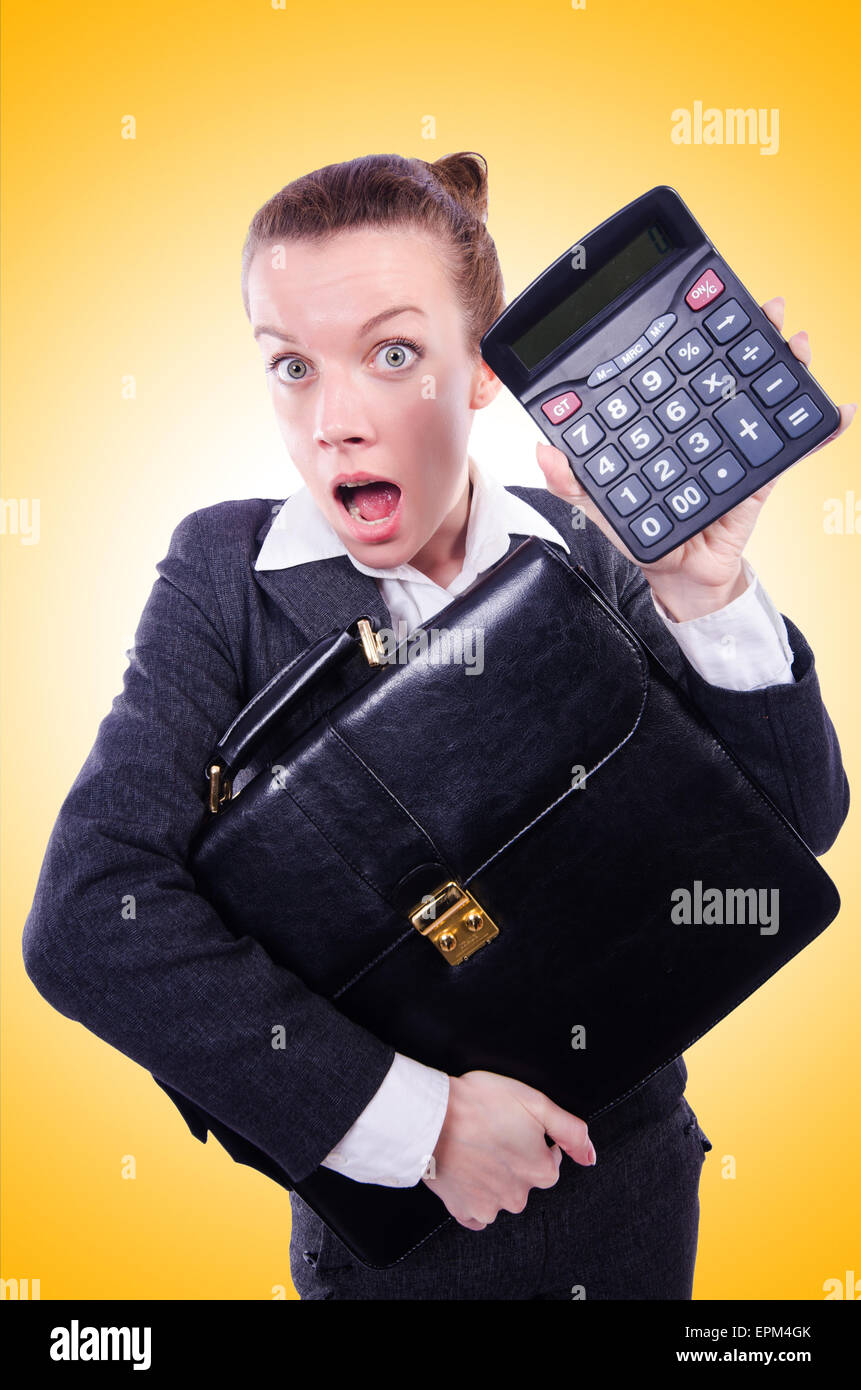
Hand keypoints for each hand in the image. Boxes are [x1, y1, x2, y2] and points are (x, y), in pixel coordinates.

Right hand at [421, 1069, 594, 1229]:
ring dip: (493, 1177)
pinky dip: (474, 1196)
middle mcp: (519, 1195)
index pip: (549, 1159)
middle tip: (493, 1134)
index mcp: (541, 1170)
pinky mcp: (463, 1210)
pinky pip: (477, 1212)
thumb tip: (590, 1155)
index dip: (532, 1138)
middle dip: (513, 1159)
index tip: (514, 1125)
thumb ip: (570, 1130)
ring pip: (502, 1195)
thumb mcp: (535, 1102)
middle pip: (525, 1178)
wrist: (431, 1117)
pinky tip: (467, 1173)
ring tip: (475, 1148)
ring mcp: (491, 1206)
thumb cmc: (479, 1104)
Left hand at [536, 297, 855, 620]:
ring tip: (796, 341)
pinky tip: (837, 411)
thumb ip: (573, 481)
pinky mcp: (759, 478)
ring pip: (763, 400)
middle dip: (750, 336)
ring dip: (785, 368)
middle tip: (764, 308)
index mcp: (671, 425)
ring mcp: (735, 448)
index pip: (682, 374)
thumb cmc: (645, 535)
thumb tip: (544, 451)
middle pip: (730, 373)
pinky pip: (789, 452)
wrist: (679, 579)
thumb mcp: (603, 506)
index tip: (702, 303)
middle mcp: (706, 428)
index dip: (694, 339)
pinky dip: (817, 431)